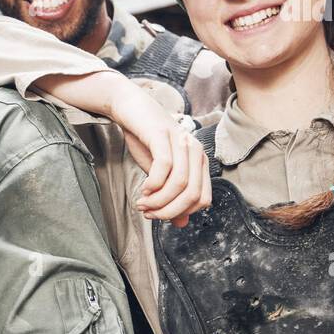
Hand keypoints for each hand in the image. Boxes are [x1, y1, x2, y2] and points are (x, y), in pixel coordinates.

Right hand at [105, 79, 210, 226]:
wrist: (130, 109)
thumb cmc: (145, 140)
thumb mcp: (159, 172)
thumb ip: (171, 195)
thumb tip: (181, 223)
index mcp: (199, 161)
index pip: (202, 199)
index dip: (180, 212)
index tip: (157, 214)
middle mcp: (196, 151)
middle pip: (192, 194)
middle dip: (168, 210)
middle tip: (148, 212)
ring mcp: (181, 142)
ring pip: (180, 183)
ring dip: (159, 200)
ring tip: (142, 203)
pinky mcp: (163, 135)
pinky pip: (164, 167)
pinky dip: (153, 184)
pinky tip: (143, 188)